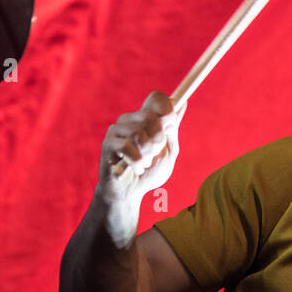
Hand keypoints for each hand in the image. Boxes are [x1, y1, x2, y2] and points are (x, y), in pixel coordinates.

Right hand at [97, 90, 186, 205]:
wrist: (130, 193)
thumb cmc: (150, 172)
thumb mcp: (168, 151)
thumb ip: (173, 129)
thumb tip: (183, 102)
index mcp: (145, 118)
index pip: (157, 97)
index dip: (166, 110)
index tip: (170, 127)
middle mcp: (130, 119)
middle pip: (151, 116)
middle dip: (159, 140)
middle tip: (154, 153)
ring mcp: (117, 129)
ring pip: (139, 133)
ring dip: (147, 155)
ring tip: (144, 163)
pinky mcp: (107, 143)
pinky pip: (127, 147)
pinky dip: (137, 162)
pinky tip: (135, 168)